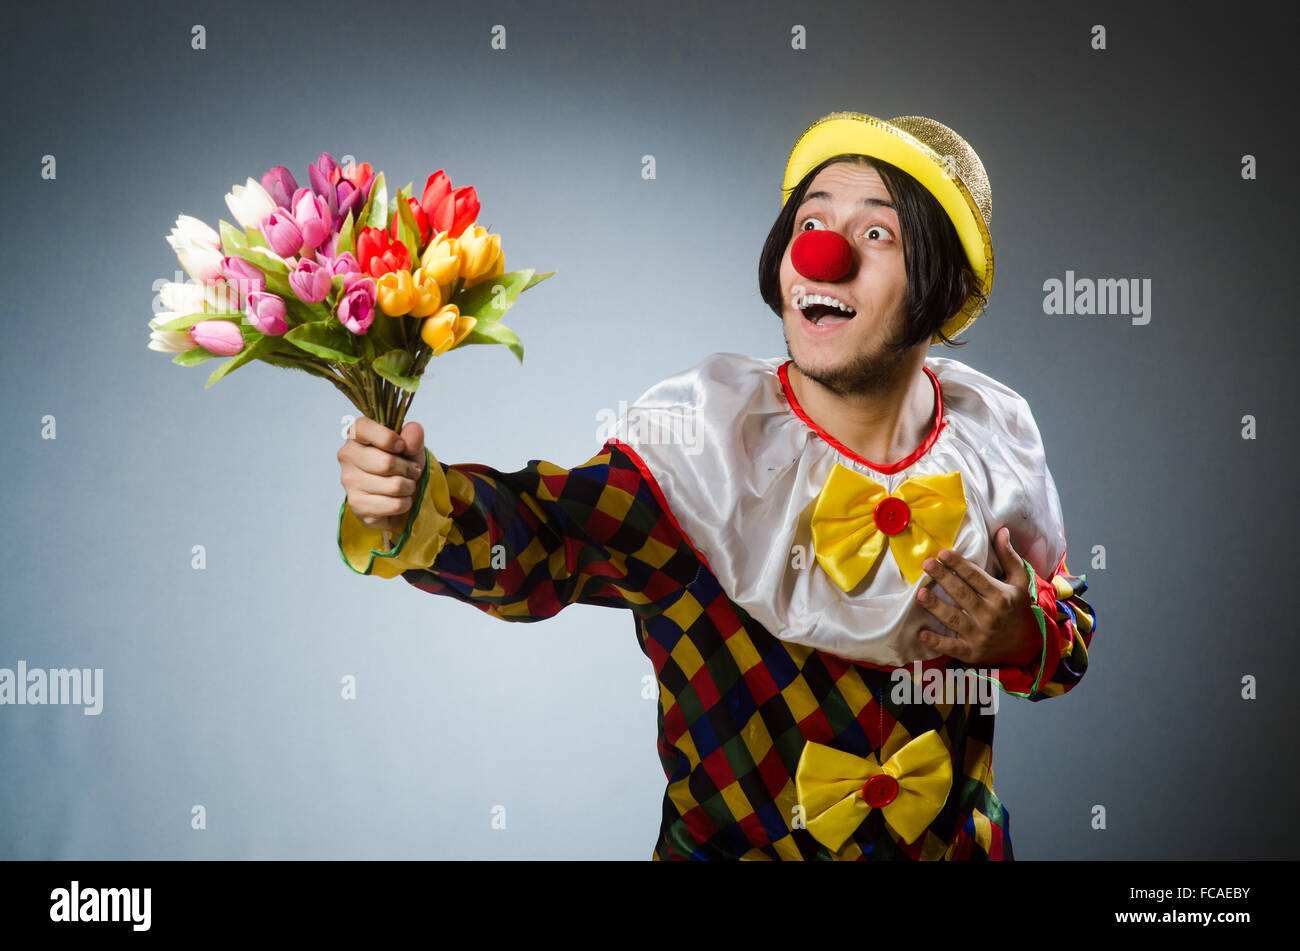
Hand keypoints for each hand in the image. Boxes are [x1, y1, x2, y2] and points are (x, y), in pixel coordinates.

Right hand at [337, 417, 425, 532]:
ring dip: (409, 487)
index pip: (363, 428)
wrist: (396, 495)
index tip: (401, 446)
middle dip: (407, 469)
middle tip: (411, 471)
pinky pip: (395, 505)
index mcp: (356, 436)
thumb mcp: (411, 448)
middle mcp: (347, 456)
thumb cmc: (400, 466)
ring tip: (405, 485)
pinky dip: (406, 503)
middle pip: (386, 463)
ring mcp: (350, 481)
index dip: (388, 437)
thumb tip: (413, 430)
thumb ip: (413, 437)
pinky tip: (398, 499)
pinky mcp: (358, 505)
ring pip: (394, 486)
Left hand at [914, 526, 1041, 667]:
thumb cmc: (1018, 608)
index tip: (942, 553)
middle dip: (942, 578)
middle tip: (926, 564)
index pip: (975, 577)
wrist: (1027, 646)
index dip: (958, 564)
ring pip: (953, 618)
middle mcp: (990, 614)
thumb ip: (1009, 556)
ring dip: (935, 606)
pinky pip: (951, 647)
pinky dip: (936, 642)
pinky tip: (921, 633)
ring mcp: (979, 635)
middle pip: (961, 594)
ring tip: (919, 593)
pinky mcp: (971, 652)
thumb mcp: (1019, 582)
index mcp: (1000, 596)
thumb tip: (1001, 530)